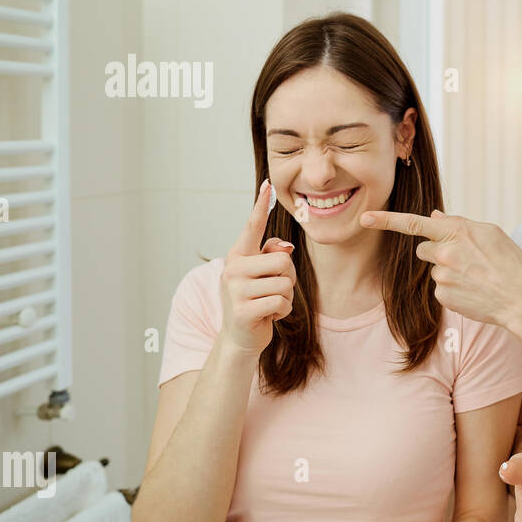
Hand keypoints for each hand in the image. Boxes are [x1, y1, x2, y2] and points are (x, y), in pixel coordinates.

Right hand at [220, 178, 296, 353]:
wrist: (240, 336)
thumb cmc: (256, 300)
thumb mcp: (263, 275)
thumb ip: (272, 255)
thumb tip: (286, 248)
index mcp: (239, 255)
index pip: (252, 226)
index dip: (261, 206)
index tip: (268, 184)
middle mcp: (233, 268)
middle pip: (283, 261)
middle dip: (288, 278)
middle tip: (274, 290)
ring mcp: (236, 289)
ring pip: (285, 283)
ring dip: (285, 297)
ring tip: (269, 303)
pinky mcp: (243, 310)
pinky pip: (280, 302)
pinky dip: (282, 311)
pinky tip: (268, 316)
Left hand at [358, 209, 521, 327]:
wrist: (520, 300)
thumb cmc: (510, 263)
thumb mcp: (491, 233)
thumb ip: (459, 223)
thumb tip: (434, 216)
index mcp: (457, 231)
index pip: (413, 223)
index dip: (386, 220)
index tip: (365, 217)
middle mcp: (445, 252)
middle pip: (423, 249)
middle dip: (437, 252)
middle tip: (465, 260)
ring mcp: (443, 276)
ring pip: (434, 270)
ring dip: (449, 272)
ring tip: (476, 277)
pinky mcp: (443, 297)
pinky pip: (441, 289)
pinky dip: (454, 289)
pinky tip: (473, 291)